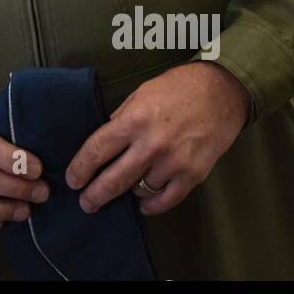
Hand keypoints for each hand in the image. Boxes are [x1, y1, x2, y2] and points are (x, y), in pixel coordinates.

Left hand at [65, 61, 250, 216]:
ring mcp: (173, 162)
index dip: (81, 169)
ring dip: (129, 192)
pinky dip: (152, 206)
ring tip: (124, 188)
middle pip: (114, 179)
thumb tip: (107, 143)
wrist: (221, 92)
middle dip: (95, 195)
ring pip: (140, 190)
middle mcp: (151, 144)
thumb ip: (122, 119)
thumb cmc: (178, 88)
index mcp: (134, 120)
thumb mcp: (140, 94)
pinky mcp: (193, 175)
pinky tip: (144, 204)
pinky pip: (166, 200)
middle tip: (86, 203)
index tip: (73, 181)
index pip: (98, 150)